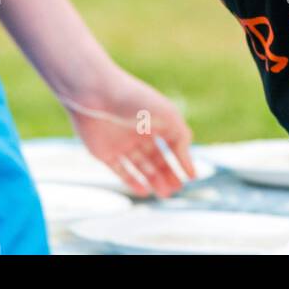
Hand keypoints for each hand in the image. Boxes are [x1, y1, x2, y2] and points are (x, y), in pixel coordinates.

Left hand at [61, 67, 196, 198]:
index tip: (191, 177)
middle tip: (177, 189)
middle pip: (157, 158)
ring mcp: (121, 142)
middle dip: (168, 173)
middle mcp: (139, 131)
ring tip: (164, 193)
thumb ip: (182, 139)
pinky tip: (145, 191)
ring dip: (154, 180)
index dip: (182, 159)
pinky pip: (120, 170)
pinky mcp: (104, 151)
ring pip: (141, 166)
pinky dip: (132, 181)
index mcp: (156, 119)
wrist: (97, 95)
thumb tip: (188, 163)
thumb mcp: (168, 116)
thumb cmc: (135, 101)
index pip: (173, 143)